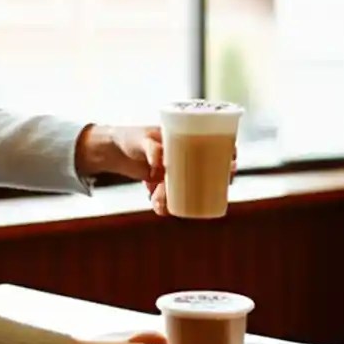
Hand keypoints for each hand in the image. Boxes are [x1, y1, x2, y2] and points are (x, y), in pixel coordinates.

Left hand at [73, 125, 235, 215]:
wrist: (110, 150)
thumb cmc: (131, 138)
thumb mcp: (142, 140)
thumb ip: (153, 150)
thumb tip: (162, 170)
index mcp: (186, 137)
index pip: (217, 143)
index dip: (230, 154)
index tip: (232, 166)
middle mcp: (185, 154)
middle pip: (208, 170)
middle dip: (211, 183)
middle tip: (202, 191)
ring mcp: (175, 170)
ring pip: (189, 187)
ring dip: (182, 198)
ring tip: (159, 201)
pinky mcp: (164, 183)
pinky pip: (173, 196)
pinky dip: (167, 204)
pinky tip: (158, 206)